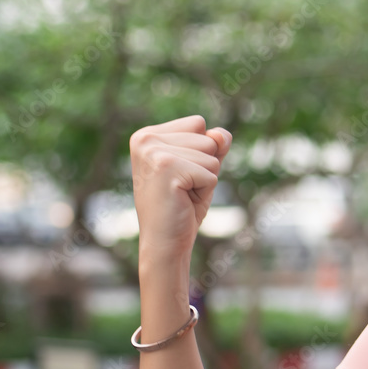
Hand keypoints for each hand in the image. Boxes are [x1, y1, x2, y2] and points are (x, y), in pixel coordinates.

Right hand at [129, 115, 231, 263]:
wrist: (165, 244)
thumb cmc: (182, 207)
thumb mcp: (201, 168)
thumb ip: (214, 145)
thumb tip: (222, 134)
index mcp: (147, 134)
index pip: (198, 123)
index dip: (200, 153)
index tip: (180, 175)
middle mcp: (145, 138)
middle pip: (207, 137)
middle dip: (204, 166)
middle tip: (182, 189)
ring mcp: (153, 152)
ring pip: (211, 155)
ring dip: (205, 179)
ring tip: (182, 194)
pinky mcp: (166, 168)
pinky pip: (211, 173)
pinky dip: (205, 191)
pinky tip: (183, 201)